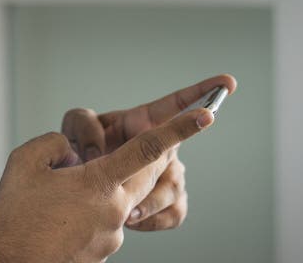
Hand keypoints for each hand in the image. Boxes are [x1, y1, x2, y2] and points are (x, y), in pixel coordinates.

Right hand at [0, 107, 214, 262]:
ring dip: (108, 184)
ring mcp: (113, 235)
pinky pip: (109, 219)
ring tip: (64, 191)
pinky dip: (93, 208)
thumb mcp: (26, 161)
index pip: (147, 150)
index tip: (205, 116)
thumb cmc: (15, 214)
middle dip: (147, 156)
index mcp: (99, 183)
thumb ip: (56, 142)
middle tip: (134, 143)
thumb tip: (74, 151)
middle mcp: (115, 209)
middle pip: (146, 174)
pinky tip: (62, 214)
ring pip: (125, 197)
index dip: (178, 130)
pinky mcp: (105, 251)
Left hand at [60, 74, 236, 231]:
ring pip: (173, 188)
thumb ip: (84, 126)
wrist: (77, 180)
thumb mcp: (76, 124)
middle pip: (173, 154)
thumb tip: (95, 152)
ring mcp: (169, 174)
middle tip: (127, 184)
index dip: (201, 92)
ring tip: (127, 212)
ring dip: (151, 201)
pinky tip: (132, 220)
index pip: (176, 104)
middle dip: (151, 172)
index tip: (226, 83)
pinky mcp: (168, 203)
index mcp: (145, 122)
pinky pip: (174, 214)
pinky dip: (154, 220)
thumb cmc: (80, 144)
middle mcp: (163, 147)